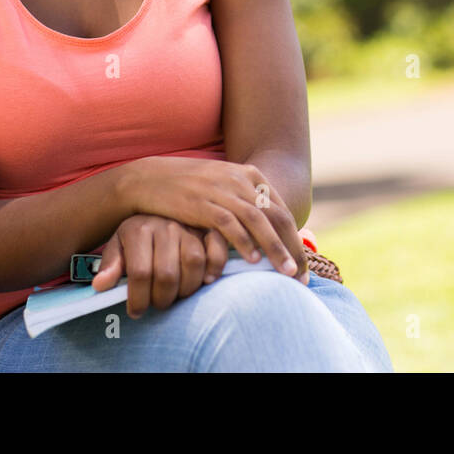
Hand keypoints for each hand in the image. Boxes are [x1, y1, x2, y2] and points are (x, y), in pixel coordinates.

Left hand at [91, 214, 211, 317]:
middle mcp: (165, 225)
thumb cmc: (136, 235)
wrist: (155, 201)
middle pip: (167, 274)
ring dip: (187, 288)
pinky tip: (205, 280)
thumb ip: (111, 265)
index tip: (136, 312)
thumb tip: (101, 286)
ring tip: (177, 295)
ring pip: (194, 263)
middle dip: (162, 299)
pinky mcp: (208, 228)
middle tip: (158, 304)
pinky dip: (215, 267)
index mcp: (138, 229)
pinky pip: (217, 250)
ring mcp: (189, 226)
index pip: (140, 273)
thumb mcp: (118, 245)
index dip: (139, 299)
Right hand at [119, 156, 308, 281]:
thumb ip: (246, 203)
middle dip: (294, 249)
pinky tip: (254, 262)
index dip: (296, 240)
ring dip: (276, 249)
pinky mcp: (202, 203)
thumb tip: (270, 232)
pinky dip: (244, 242)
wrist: (149, 178)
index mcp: (250, 176)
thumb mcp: (223, 188)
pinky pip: (230, 224)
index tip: (303, 266)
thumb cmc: (189, 189)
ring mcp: (221, 190)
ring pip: (259, 222)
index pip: (282, 211)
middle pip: (277, 217)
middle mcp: (240, 180)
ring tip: (288, 274)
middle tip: (303, 277)